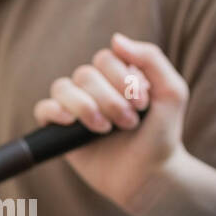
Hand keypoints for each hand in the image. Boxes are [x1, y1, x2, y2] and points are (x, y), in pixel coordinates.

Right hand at [33, 34, 188, 210]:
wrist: (150, 177)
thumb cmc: (162, 136)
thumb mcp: (172, 92)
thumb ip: (151, 59)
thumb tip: (115, 39)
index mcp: (118, 75)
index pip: (105, 58)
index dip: (122, 79)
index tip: (143, 105)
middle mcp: (95, 88)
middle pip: (85, 74)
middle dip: (109, 99)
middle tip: (129, 123)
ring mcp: (76, 109)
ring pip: (62, 87)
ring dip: (85, 106)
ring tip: (104, 129)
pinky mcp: (61, 132)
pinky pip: (43, 109)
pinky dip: (54, 111)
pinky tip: (70, 122)